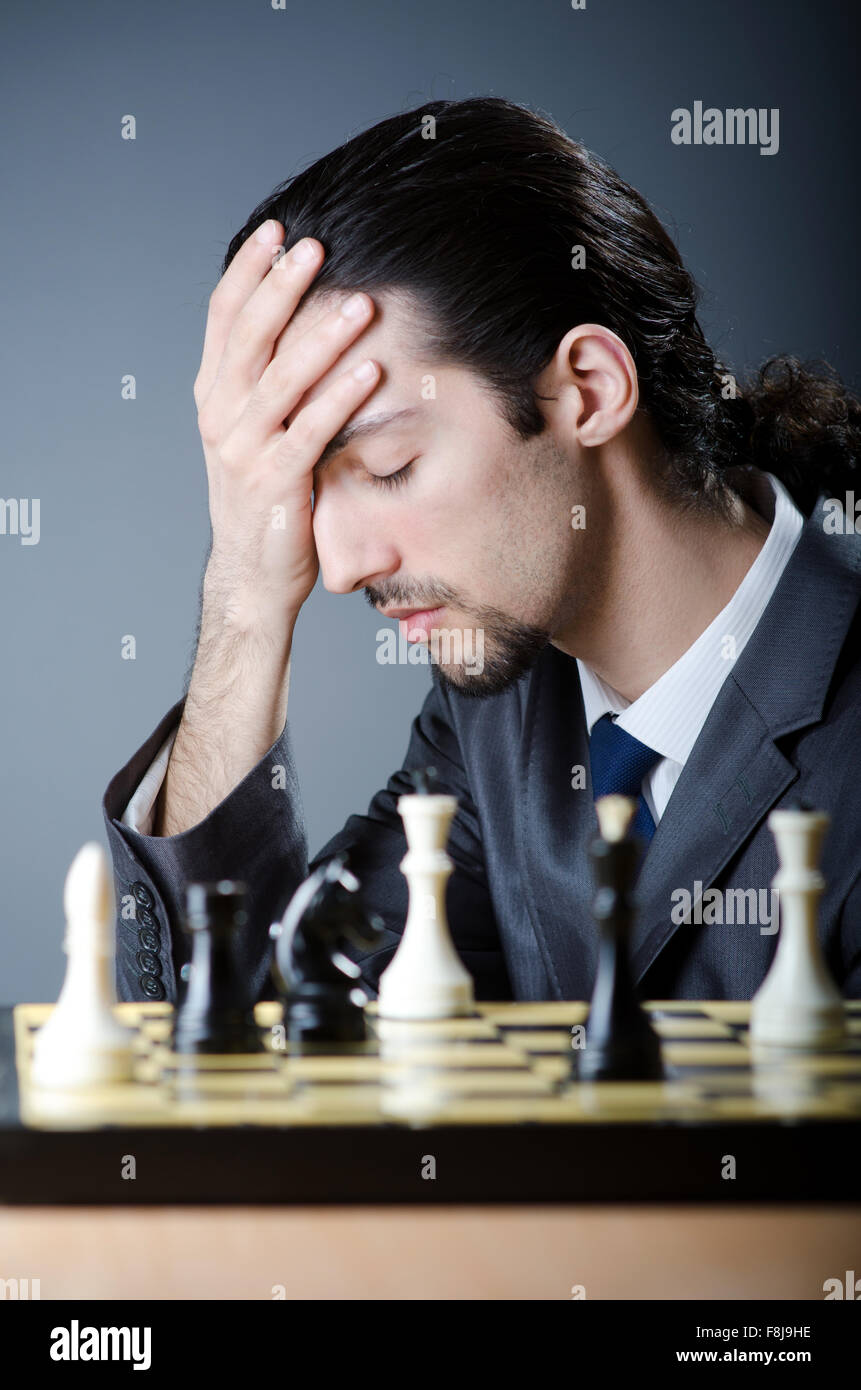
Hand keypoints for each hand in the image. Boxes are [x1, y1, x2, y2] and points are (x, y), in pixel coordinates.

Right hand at [193, 221, 378, 631]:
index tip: (277, 230)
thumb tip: (304, 317)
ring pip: (280, 380)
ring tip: (360, 303)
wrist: (253, 573)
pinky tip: (370, 370)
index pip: (223, 318)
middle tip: (317, 247)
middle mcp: (220, 416)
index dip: (247, 271)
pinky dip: (339, 398)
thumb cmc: (266, 495)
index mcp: (213, 395)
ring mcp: (243, 451)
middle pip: (249, 337)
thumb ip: (269, 381)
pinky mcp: (274, 483)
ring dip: (322, 338)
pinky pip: (309, 432)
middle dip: (283, 287)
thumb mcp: (256, 430)